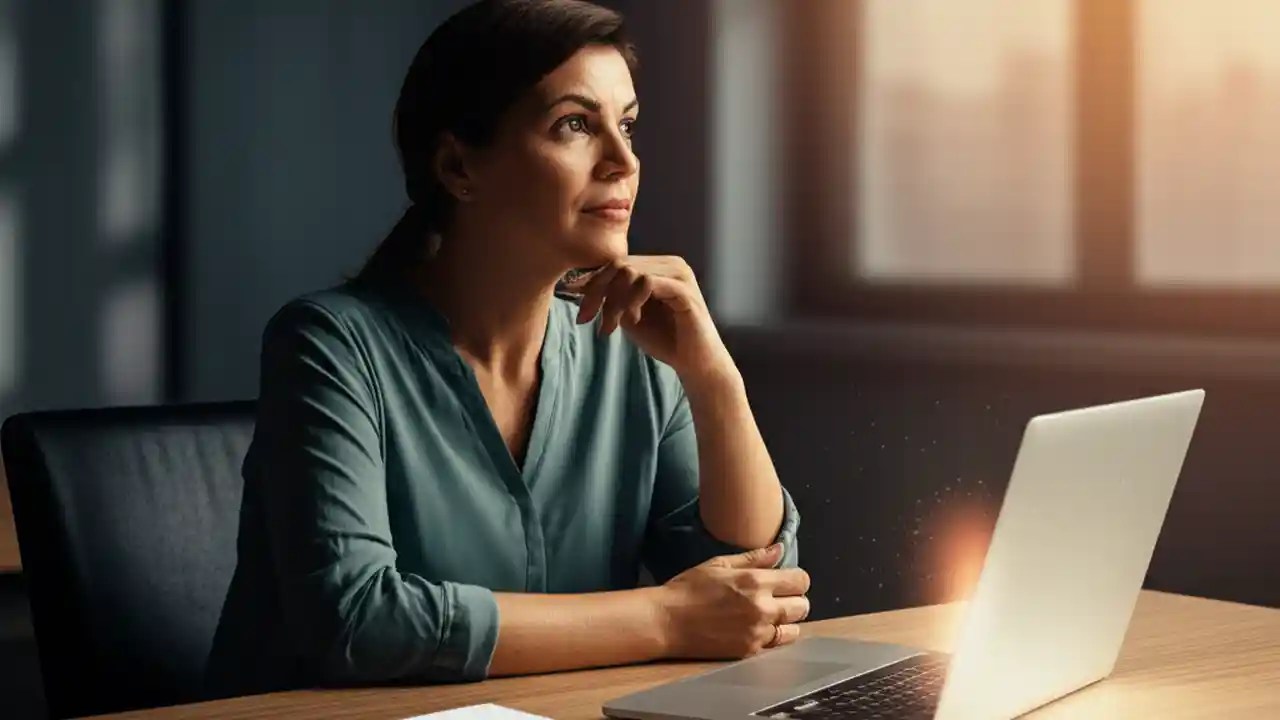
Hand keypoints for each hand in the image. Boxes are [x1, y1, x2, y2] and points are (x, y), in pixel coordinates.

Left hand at [564, 256, 736, 385]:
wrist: (695, 364)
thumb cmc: (664, 340)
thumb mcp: (628, 315)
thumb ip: (611, 298)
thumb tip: (579, 285)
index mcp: (657, 266)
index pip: (617, 262)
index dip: (592, 283)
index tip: (580, 310)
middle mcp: (670, 263)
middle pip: (620, 264)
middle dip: (598, 292)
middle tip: (588, 319)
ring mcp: (679, 273)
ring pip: (630, 271)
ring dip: (614, 301)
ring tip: (612, 326)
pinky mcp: (684, 289)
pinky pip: (647, 283)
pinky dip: (631, 301)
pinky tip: (631, 320)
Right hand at [655, 544, 810, 659]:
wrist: (666, 622)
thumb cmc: (688, 589)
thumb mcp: (719, 564)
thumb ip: (753, 558)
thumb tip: (779, 549)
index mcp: (755, 581)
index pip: (800, 580)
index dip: (796, 579)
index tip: (786, 580)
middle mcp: (762, 608)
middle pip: (802, 606)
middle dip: (793, 599)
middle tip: (777, 598)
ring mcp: (757, 632)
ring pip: (794, 629)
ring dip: (786, 621)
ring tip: (768, 616)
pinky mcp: (749, 651)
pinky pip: (776, 645)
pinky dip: (772, 637)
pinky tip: (755, 629)